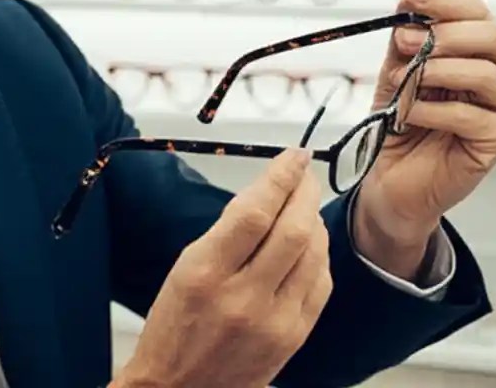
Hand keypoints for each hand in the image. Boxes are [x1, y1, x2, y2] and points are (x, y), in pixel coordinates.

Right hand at [111, 148, 331, 387]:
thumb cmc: (175, 326)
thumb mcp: (185, 267)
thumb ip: (227, 232)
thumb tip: (267, 194)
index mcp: (205, 273)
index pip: (254, 212)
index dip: (279, 177)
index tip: (291, 156)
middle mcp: (242, 298)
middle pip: (293, 229)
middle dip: (305, 192)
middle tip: (305, 174)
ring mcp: (274, 321)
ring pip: (313, 254)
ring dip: (314, 221)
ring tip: (305, 207)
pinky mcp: (294, 338)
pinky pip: (320, 285)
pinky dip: (319, 256)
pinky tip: (309, 246)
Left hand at [354, 0, 495, 279]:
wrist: (394, 178)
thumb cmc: (403, 119)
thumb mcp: (399, 69)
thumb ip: (408, 38)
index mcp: (489, 51)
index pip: (479, 13)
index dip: (445, 1)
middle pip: (495, 38)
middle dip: (445, 35)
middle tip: (402, 42)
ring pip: (485, 74)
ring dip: (435, 71)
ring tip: (401, 80)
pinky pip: (471, 116)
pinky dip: (432, 109)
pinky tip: (407, 112)